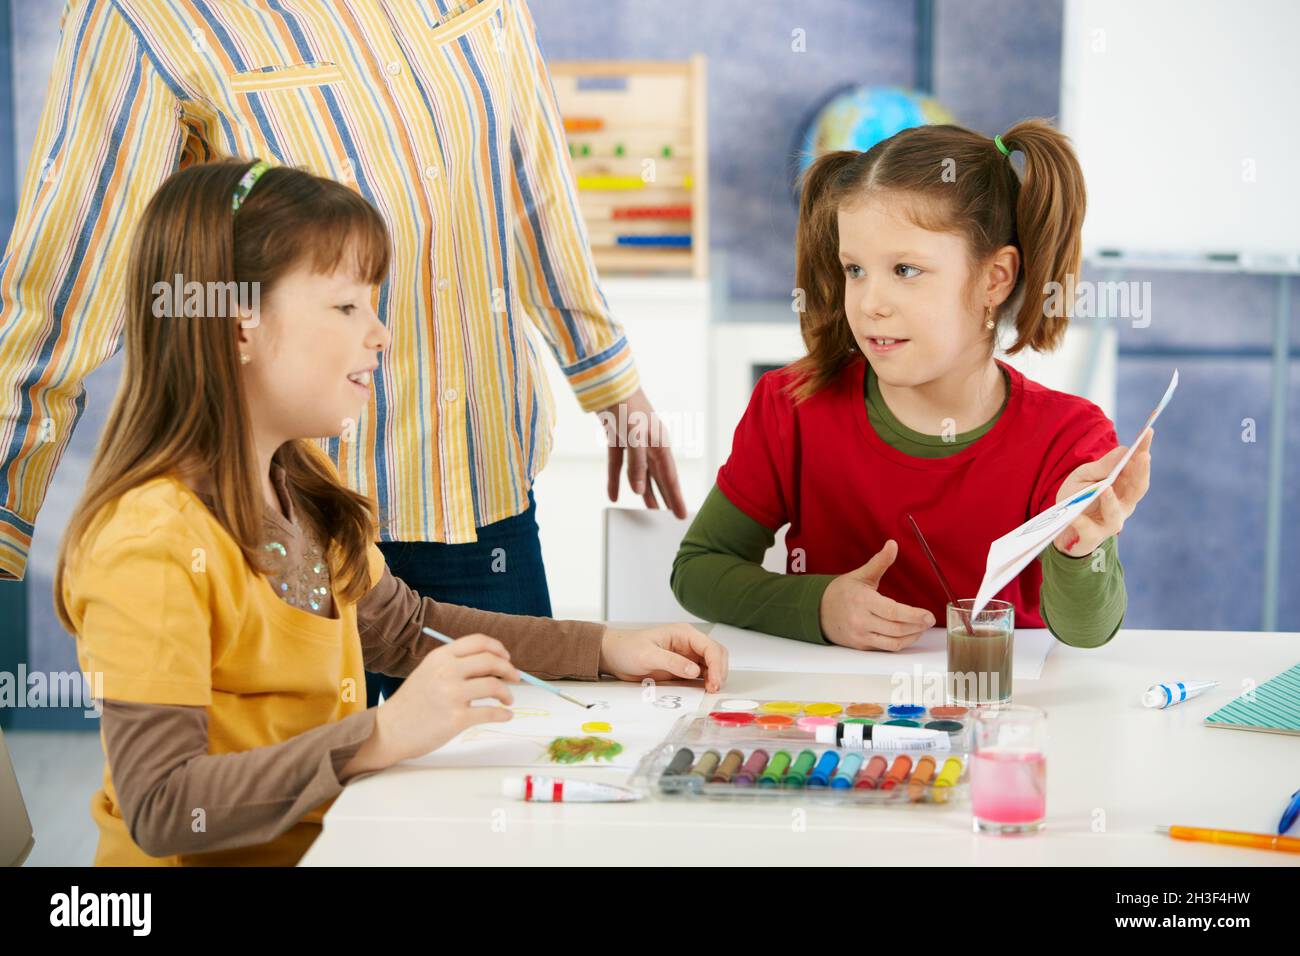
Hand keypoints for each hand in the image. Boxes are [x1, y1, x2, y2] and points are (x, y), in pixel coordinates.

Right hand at [342, 633, 519, 776]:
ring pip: (494, 686)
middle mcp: (447, 671)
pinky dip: (503, 714)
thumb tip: (491, 663)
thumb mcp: (428, 671)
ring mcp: (452, 694)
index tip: (506, 658)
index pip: (478, 642)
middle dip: (509, 669)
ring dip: (507, 694)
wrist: (389, 730)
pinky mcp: (456, 718)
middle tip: (515, 678)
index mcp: (440, 657)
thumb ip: (453, 664)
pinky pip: (490, 712)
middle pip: (491, 661)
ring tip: (508, 700)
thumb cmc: (411, 702)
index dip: (498, 648)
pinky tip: (505, 715)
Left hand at [598, 387, 686, 517]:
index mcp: (660, 444)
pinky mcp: (617, 439)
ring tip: (650, 511)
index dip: (675, 498)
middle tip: (673, 517)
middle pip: (659, 477)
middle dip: (666, 497)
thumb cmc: (627, 407)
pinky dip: (615, 480)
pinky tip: (613, 496)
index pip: (670, 478)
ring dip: (644, 492)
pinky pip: (618, 465)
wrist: (609, 384)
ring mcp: (634, 442)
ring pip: (641, 473)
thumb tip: (639, 491)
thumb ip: (637, 465)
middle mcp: (650, 445)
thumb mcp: (634, 437)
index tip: (681, 515)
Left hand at [598, 623, 727, 691]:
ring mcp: (687, 656)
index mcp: (683, 634)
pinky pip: (701, 674)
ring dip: (715, 677)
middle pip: (716, 655)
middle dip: (719, 671)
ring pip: (712, 665)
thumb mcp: (647, 655)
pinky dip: (706, 681)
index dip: (716, 664)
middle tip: (713, 688)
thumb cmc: (627, 648)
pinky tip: (704, 689)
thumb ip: (672, 662)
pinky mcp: (682, 668)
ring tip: (710, 690)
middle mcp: (688, 644)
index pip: (710, 647)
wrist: (613, 656)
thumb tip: (694, 671)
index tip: (714, 681)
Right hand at [819, 539, 936, 650]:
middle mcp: (861, 620)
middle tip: (929, 620)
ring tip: (922, 627)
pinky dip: (901, 642)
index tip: (928, 615)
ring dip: (912, 636)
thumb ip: (879, 562)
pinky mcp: (862, 645)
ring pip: (894, 641)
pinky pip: (887, 647)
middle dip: (917, 625)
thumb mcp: (860, 575)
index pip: (892, 612)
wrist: (817, 611)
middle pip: (896, 628)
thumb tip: (893, 545)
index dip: (913, 616)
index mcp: (863, 601)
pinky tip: (909, 634)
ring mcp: (861, 635)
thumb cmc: (841, 592)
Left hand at [1051, 428, 1153, 557]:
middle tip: (1142, 456)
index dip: (1144, 450)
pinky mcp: (1091, 536)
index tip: (1148, 431)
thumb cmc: (1077, 496)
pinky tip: (1076, 516)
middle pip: (1136, 489)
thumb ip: (1102, 466)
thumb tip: (1124, 450)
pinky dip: (1081, 523)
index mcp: (1123, 486)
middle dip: (1140, 473)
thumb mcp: (1084, 476)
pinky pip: (1088, 530)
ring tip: (1106, 489)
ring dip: (1112, 501)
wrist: (1060, 526)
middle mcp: (1123, 504)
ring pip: (1116, 512)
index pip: (1138, 467)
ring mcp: (1109, 521)